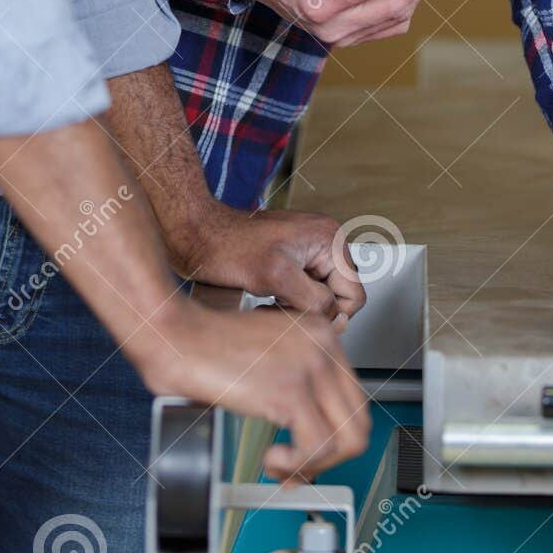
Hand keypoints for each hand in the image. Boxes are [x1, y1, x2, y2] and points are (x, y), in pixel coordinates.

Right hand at [143, 300, 370, 480]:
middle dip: (328, 458)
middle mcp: (323, 344)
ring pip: (347, 439)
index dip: (333, 437)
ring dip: (313, 466)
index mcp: (320, 334)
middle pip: (358, 420)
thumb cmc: (206, 347)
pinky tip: (270, 459)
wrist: (176, 337)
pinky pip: (317, 448)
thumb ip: (296, 381)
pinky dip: (295, 466)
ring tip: (280, 467)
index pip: (352, 399)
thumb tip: (308, 432)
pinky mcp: (292, 390)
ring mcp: (311, 365)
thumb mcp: (268, 355)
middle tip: (297, 471)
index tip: (308, 455)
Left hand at [171, 201, 366, 322]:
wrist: (198, 234)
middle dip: (314, 310)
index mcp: (329, 238)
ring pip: (322, 296)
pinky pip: (306, 290)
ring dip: (300, 308)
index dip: (332, 315)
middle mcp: (324, 240)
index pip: (354, 295)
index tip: (301, 318)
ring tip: (271, 305)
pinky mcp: (294, 256)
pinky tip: (268, 300)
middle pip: (340, 296)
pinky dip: (290, 301)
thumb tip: (334, 317)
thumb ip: (314, 299)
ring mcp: (309, 248)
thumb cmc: (227, 247)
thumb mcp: (275, 277)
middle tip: (282, 310)